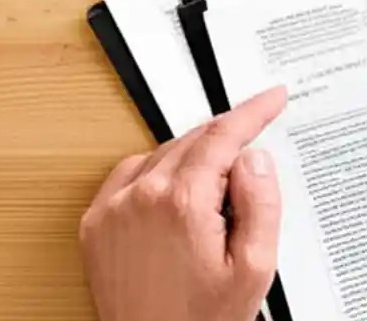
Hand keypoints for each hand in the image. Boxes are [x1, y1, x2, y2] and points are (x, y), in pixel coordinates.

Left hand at [80, 87, 287, 320]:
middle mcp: (141, 196)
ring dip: (193, 160)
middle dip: (227, 144)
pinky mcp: (95, 223)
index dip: (253, 112)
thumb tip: (253, 158)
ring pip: (163, 155)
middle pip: (194, 141)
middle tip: (250, 172)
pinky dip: (157, 173)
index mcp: (182, 202)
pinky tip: (176, 197)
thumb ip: (260, 204)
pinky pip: (130, 174)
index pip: (224, 136)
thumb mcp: (253, 269)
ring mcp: (113, 209)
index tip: (271, 98)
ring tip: (216, 204)